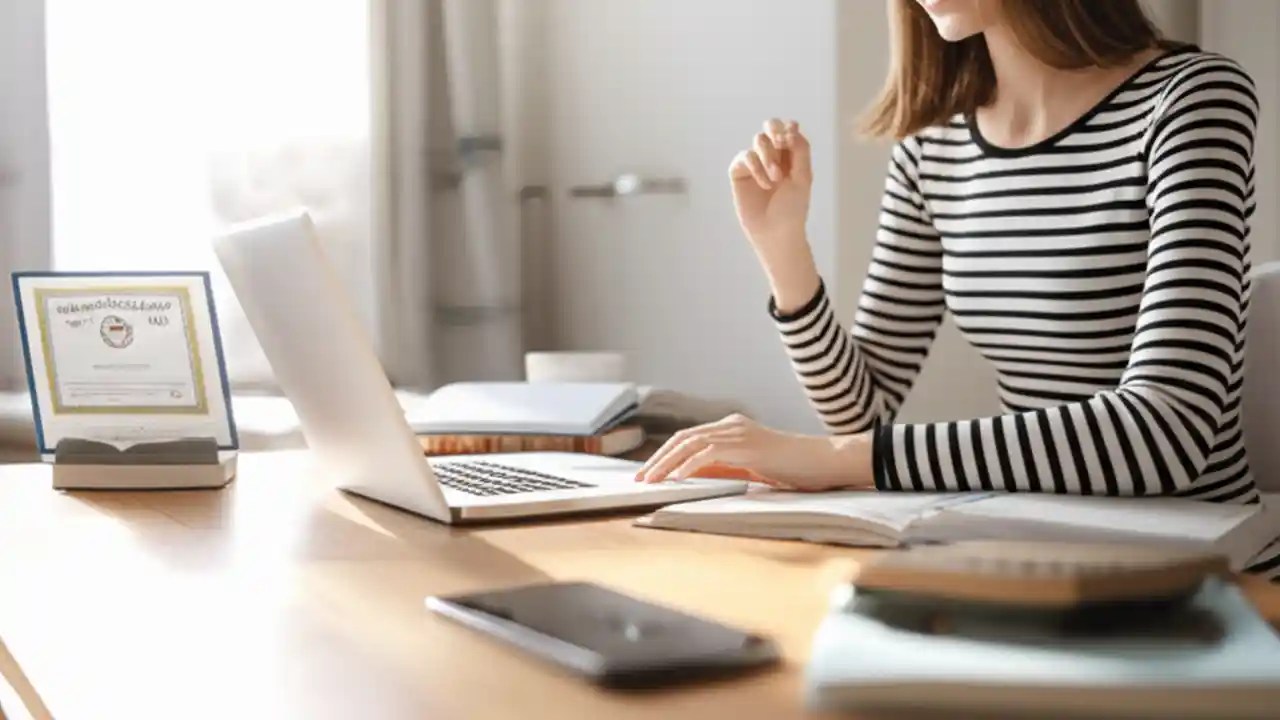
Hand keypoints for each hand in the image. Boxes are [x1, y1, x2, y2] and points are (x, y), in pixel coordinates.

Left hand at [633, 414, 874, 491]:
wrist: (824, 461)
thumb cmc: (795, 468)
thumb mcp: (754, 466)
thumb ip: (729, 465)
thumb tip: (700, 477)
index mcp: (732, 427)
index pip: (688, 437)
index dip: (665, 454)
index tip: (649, 473)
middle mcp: (731, 424)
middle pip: (682, 438)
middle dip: (658, 459)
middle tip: (640, 479)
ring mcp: (739, 432)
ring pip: (690, 443)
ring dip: (666, 463)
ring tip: (650, 481)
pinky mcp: (747, 444)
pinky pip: (709, 453)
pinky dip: (689, 466)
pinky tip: (677, 479)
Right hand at [729, 119, 812, 244]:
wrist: (776, 232)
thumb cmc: (793, 208)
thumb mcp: (804, 176)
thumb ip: (800, 149)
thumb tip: (790, 126)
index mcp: (791, 155)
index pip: (788, 128)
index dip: (788, 128)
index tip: (790, 141)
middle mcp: (772, 156)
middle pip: (770, 126)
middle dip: (775, 132)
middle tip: (780, 144)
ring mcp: (755, 163)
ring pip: (759, 140)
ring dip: (769, 155)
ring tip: (776, 178)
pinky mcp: (739, 173)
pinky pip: (745, 156)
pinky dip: (756, 167)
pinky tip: (765, 184)